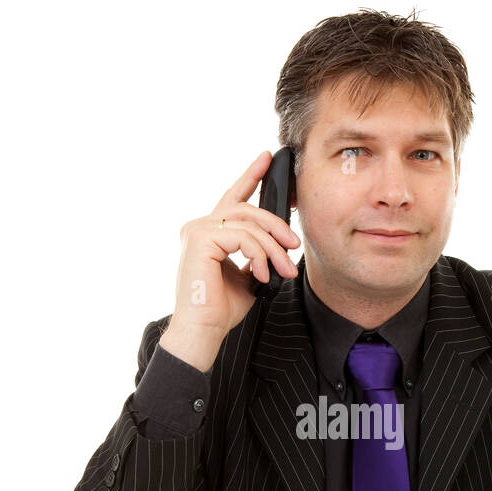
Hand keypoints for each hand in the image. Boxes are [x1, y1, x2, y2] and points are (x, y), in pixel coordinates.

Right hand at [160, 150, 301, 370]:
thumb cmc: (220, 309)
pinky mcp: (200, 239)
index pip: (232, 197)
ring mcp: (197, 230)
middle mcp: (199, 226)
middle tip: (294, 243)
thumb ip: (255, 254)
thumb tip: (278, 244)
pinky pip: (242, 237)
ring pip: (249, 223)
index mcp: (209, 232)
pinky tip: (263, 274)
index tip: (267, 159)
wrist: (203, 331)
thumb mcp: (246, 275)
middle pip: (247, 209)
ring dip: (273, 248)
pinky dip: (259, 255)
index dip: (250, 176)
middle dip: (276, 224)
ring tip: (283, 270)